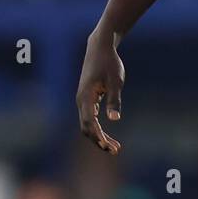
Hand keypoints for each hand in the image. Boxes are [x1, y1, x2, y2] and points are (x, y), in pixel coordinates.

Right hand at [76, 28, 124, 153]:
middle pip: (86, 128)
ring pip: (88, 124)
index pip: (88, 123)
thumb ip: (114, 100)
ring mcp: (83, 100)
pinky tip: (108, 135)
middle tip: (115, 150)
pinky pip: (90, 118)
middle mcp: (81, 101)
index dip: (97, 137)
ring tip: (115, 147)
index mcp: (86, 97)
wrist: (100, 48)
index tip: (108, 147)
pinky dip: (98, 128)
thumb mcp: (116, 81)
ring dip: (99, 136)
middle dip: (99, 141)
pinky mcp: (88, 99)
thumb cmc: (109, 63)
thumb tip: (114, 119)